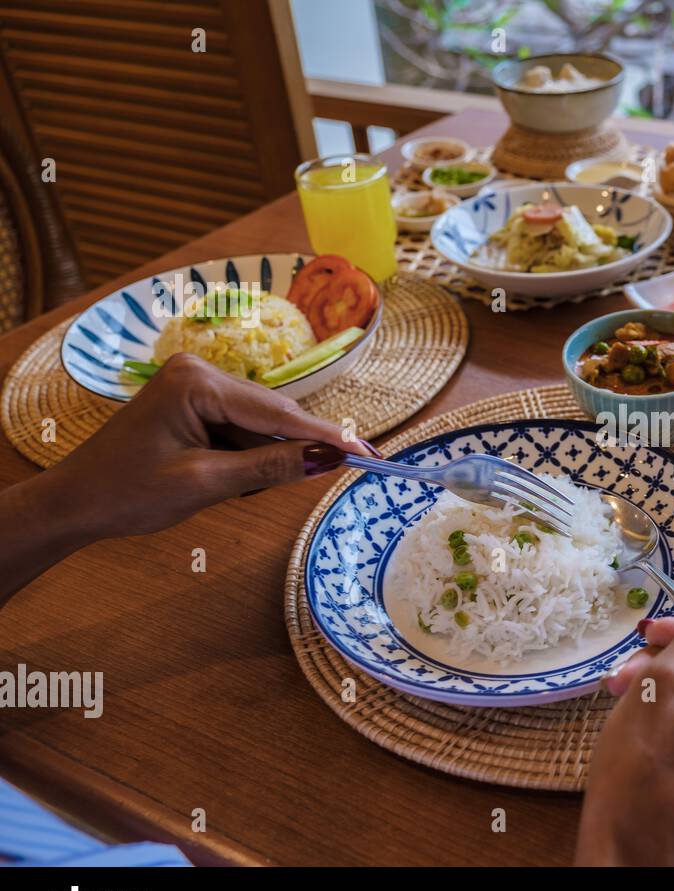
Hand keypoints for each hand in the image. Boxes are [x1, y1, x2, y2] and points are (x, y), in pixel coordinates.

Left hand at [42, 352, 371, 538]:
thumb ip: (270, 468)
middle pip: (274, 414)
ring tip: (231, 489)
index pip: (279, 413)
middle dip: (296, 449)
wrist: (74, 503)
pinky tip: (227, 478)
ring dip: (266, 459)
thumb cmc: (127, 493)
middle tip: (338, 475)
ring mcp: (196, 386)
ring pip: (261, 425)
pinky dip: (248, 457)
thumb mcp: (206, 484)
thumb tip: (328, 460)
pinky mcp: (195, 404)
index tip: (368, 454)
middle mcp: (200, 372)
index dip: (327, 438)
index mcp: (197, 382)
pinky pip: (242, 430)